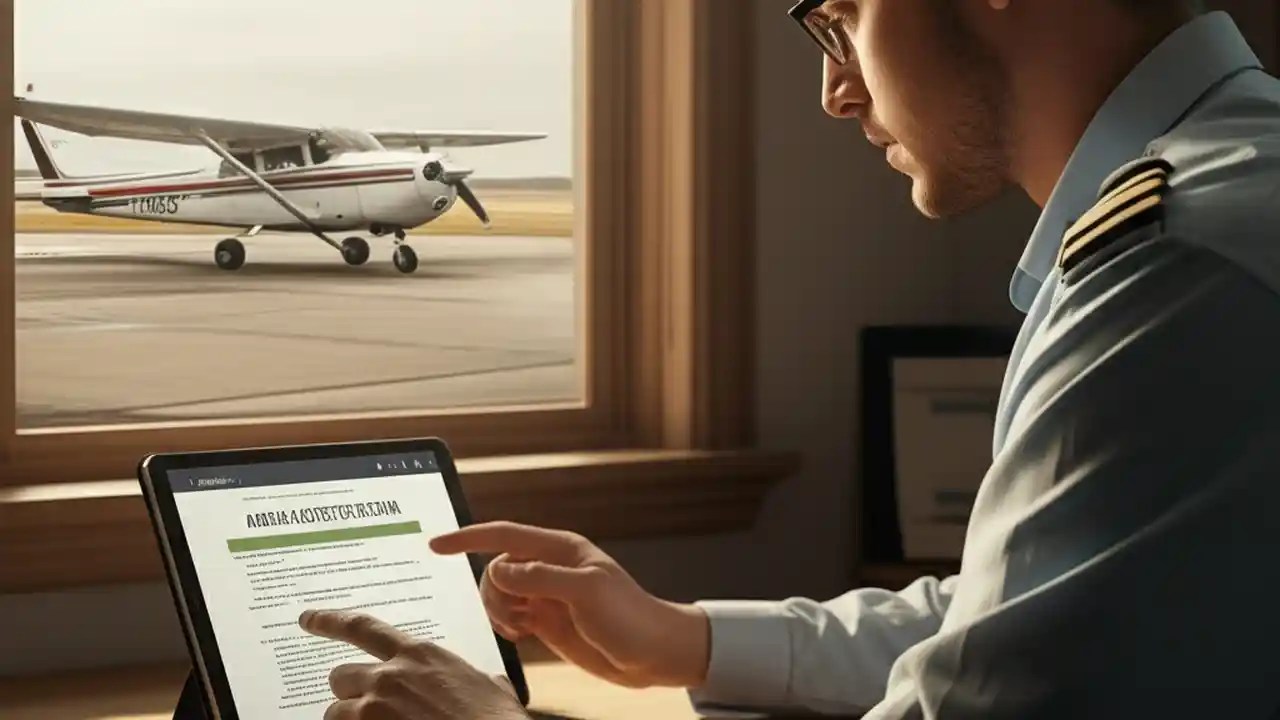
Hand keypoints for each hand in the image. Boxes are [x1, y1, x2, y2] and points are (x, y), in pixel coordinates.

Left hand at [298, 609, 527, 719]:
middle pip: (340, 676)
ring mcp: (375, 709)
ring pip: (336, 712)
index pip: (363, 628)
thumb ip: (470, 678)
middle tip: (363, 704)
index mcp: (420, 654)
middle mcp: (391, 675)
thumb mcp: (490, 686)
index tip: (308, 618)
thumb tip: (486, 682)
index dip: (331, 621)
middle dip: (349, 691)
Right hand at [429, 521, 709, 688]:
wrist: (653, 653)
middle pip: (494, 568)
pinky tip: (523, 635)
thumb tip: (498, 572)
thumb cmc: (630, 616)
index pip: (503, 535)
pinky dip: (505, 625)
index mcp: (559, 549)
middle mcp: (549, 567)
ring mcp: (546, 594)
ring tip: (522, 628)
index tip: (435, 545)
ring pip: (498, 593)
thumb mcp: (586, 592)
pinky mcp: (546, 620)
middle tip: (516, 616)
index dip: (467, 538)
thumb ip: (540, 578)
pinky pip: (508, 615)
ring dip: (499, 611)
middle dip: (493, 592)